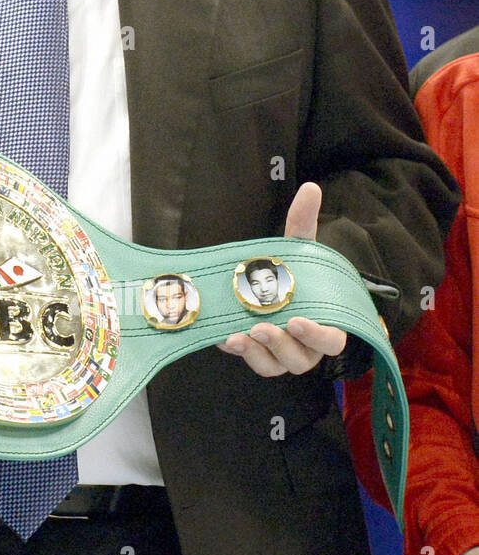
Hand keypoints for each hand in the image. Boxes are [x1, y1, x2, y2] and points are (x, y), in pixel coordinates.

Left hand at [216, 182, 347, 375]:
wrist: (267, 288)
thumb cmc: (293, 273)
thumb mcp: (297, 248)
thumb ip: (302, 222)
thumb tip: (311, 188)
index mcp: (325, 323)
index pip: (332, 340)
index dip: (317, 334)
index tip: (296, 319)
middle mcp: (306, 346)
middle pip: (301, 360)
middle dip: (281, 345)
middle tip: (261, 327)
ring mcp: (281, 354)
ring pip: (274, 366)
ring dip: (256, 353)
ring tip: (237, 334)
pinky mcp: (257, 354)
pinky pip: (250, 360)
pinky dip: (238, 351)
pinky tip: (222, 335)